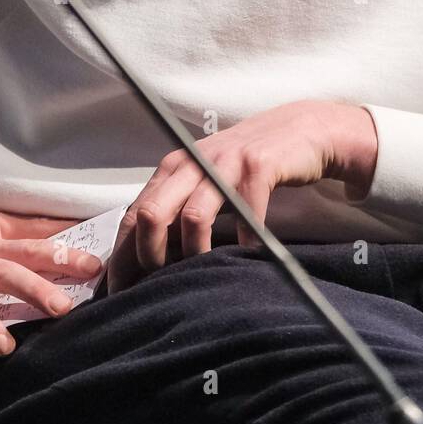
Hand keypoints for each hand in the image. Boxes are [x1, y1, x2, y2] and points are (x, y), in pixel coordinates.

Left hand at [107, 101, 377, 293]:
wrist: (300, 130)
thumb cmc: (247, 165)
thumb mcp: (204, 183)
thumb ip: (177, 210)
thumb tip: (146, 260)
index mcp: (172, 169)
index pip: (132, 215)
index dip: (123, 257)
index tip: (125, 293)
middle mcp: (191, 162)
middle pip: (150, 213)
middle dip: (149, 257)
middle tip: (162, 288)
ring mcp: (224, 162)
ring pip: (193, 215)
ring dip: (195, 253)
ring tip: (206, 274)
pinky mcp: (258, 164)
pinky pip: (246, 211)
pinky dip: (247, 240)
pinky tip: (250, 253)